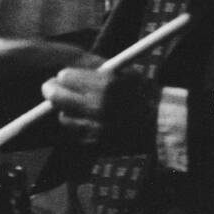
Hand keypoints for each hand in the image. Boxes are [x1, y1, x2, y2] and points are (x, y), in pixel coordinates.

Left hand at [41, 66, 157, 150]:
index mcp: (105, 84)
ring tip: (76, 107)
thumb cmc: (144, 93)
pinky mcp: (96, 143)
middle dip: (52, 91)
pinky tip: (88, 121)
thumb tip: (70, 70)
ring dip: (66, 110)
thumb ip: (97, 70)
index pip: (65, 77)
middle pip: (56, 97)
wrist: (162, 124)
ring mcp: (96, 127)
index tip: (64, 77)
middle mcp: (98, 106)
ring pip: (63, 117)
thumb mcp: (124, 72)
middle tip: (51, 89)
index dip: (64, 76)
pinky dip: (77, 126)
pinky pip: (75, 133)